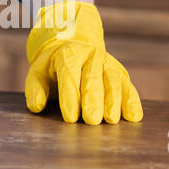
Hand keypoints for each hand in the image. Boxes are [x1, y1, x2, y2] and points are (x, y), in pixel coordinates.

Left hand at [24, 0, 142, 124]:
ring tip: (110, 120)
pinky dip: (132, 101)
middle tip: (91, 120)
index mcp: (68, 53)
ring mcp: (108, 63)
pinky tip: (133, 116)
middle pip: (92, 78)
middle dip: (93, 100)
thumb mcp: (38, 74)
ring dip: (113, 101)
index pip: (69, 73)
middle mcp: (90, 55)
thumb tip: (36, 106)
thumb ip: (35, 90)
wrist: (72, 48)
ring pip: (113, 82)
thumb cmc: (53, 68)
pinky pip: (128, 87)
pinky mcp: (121, 73)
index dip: (70, 96)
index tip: (70, 117)